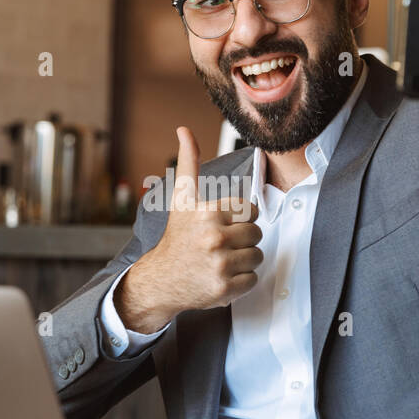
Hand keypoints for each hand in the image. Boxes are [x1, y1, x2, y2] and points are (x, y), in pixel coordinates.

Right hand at [114, 127, 261, 332]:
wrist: (162, 279)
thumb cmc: (177, 237)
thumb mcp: (182, 198)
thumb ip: (189, 162)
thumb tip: (184, 129)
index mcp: (208, 213)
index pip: (250, 210)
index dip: (239, 217)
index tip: (222, 224)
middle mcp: (214, 238)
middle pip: (257, 234)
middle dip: (242, 239)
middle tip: (221, 244)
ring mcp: (219, 265)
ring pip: (257, 256)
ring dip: (243, 259)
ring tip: (221, 259)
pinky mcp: (224, 289)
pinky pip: (252, 279)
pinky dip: (241, 280)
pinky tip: (222, 275)